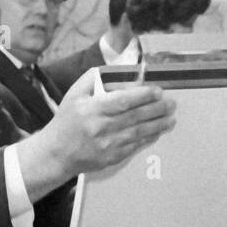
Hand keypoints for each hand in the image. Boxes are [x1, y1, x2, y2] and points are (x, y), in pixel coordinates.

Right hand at [47, 74, 175, 174]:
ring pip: (139, 133)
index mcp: (92, 109)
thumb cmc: (66, 121)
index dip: (143, 96)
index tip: (158, 91)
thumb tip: (115, 68)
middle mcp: (101, 127)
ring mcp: (107, 145)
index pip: (123, 101)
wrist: (55, 154)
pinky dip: (148, 139)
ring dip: (158, 125)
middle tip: (171, 104)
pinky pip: (135, 147)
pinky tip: (158, 132)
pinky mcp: (111, 158)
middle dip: (157, 109)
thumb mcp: (74, 95)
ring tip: (171, 118)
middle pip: (135, 117)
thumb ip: (92, 78)